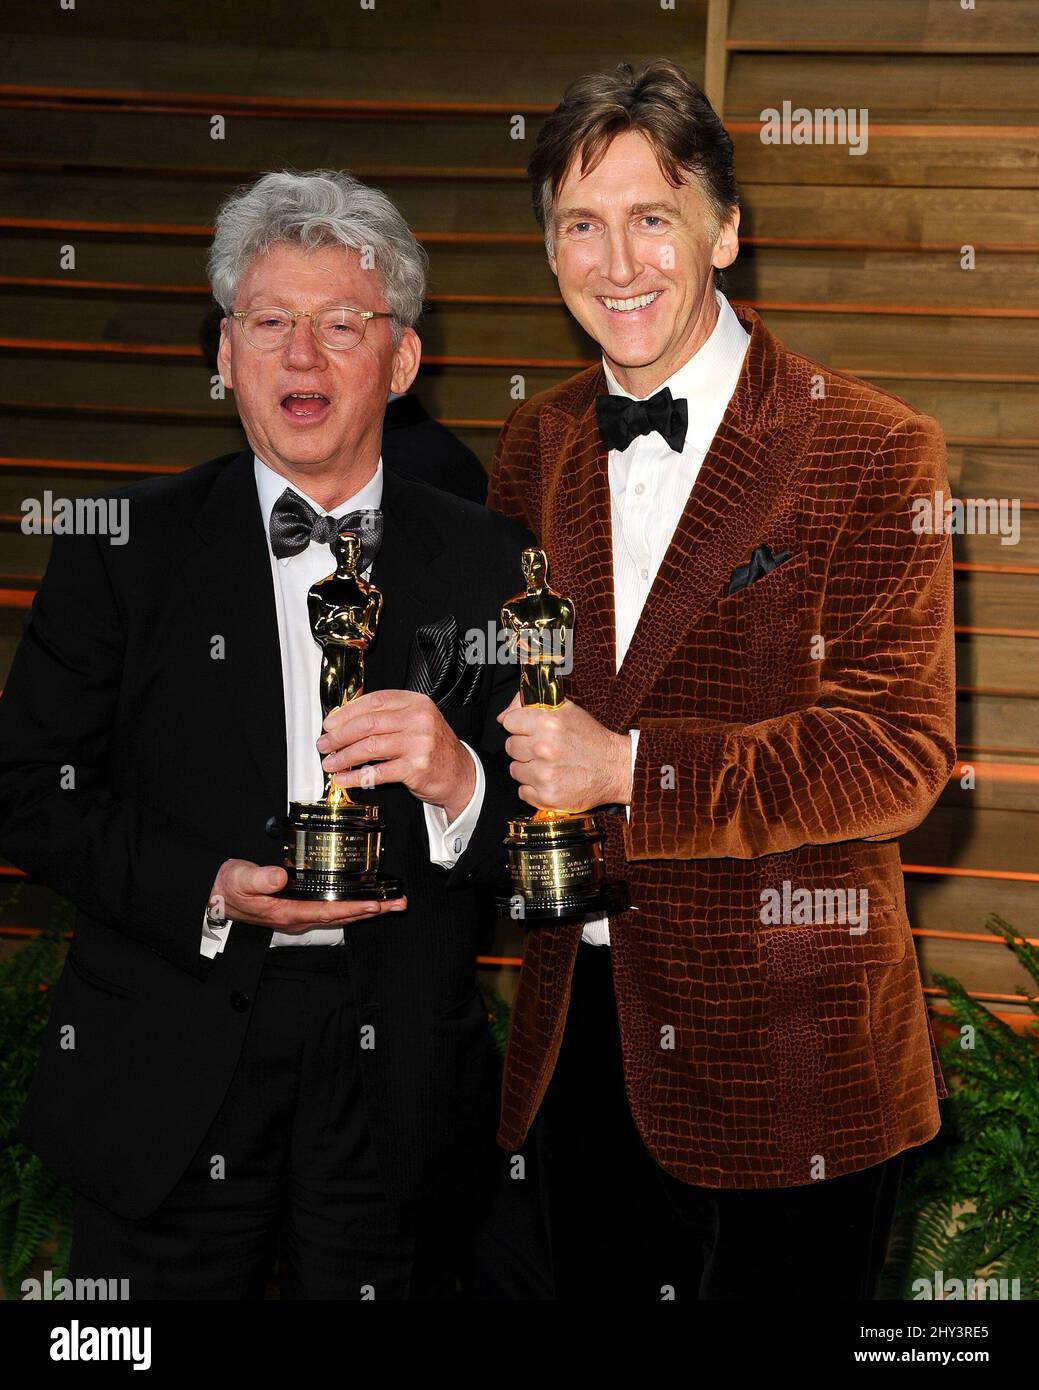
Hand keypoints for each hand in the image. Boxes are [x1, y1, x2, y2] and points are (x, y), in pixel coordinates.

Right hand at [208, 859, 406, 930]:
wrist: (218, 898)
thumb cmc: (230, 888)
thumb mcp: (240, 878)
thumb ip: (258, 878)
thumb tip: (278, 876)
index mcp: (289, 912)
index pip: (329, 912)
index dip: (354, 908)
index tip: (376, 903)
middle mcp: (299, 917)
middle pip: (343, 916)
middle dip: (373, 910)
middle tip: (399, 904)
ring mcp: (302, 915)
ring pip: (342, 915)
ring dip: (368, 910)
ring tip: (393, 903)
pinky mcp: (302, 909)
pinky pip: (335, 910)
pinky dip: (354, 906)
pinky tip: (366, 901)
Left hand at [316, 690, 475, 822]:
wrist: (462, 774)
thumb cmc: (434, 748)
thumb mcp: (417, 722)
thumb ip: (388, 717)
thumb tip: (345, 722)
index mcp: (416, 703)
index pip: (374, 701)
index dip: (347, 712)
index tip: (330, 723)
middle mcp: (418, 719)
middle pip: (368, 723)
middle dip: (339, 735)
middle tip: (324, 744)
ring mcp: (418, 743)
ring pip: (369, 746)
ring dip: (343, 756)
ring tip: (330, 762)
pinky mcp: (416, 767)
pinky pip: (377, 772)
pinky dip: (355, 777)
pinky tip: (344, 779)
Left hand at [496, 693, 631, 811]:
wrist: (615, 768)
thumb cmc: (591, 740)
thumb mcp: (567, 710)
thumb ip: (531, 706)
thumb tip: (503, 716)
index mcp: (548, 723)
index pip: (509, 722)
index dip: (519, 726)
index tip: (527, 730)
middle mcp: (545, 748)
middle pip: (510, 746)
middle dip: (524, 747)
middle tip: (542, 749)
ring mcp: (545, 774)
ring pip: (514, 769)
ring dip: (528, 768)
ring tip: (548, 765)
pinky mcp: (547, 796)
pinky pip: (523, 791)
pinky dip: (534, 788)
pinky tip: (550, 780)